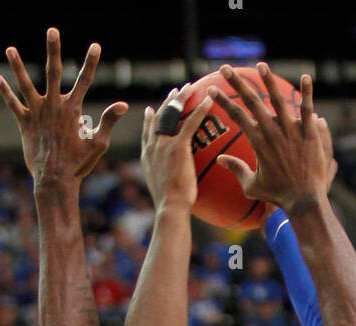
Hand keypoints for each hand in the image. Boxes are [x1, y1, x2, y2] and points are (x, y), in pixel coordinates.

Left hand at [0, 28, 127, 187]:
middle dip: (53, 50)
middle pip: (53, 72)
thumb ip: (109, 121)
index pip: (85, 81)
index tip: (95, 46)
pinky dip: (5, 92)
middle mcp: (53, 106)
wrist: (56, 179)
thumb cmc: (78, 163)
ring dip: (17, 66)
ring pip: (25, 85)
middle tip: (52, 30)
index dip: (91, 62)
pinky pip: (13, 105)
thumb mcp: (98, 143)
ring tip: (9, 48)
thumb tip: (123, 104)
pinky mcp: (24, 123)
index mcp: (72, 110)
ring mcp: (37, 113)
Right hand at [141, 84, 218, 211]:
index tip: (153, 109)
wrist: (170, 208)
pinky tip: (208, 99)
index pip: (147, 132)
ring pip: (171, 114)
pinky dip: (199, 108)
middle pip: (159, 117)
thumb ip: (168, 184)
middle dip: (167, 103)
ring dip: (180, 99)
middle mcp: (152, 146)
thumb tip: (177, 193)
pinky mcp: (178, 146)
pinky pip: (190, 122)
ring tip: (189, 87)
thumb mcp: (164, 193)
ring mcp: (164, 144)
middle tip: (175, 92)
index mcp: (147, 157)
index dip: (150, 119)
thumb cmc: (171, 208)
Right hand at [212, 65, 335, 213]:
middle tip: (225, 68)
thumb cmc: (278, 196)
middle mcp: (273, 132)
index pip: (236, 115)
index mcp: (258, 142)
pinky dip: (306, 92)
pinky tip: (305, 77)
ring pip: (278, 99)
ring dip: (268, 81)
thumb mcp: (253, 186)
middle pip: (252, 101)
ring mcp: (291, 130)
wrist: (304, 201)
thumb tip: (220, 159)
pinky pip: (307, 109)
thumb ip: (237, 169)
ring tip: (261, 66)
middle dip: (237, 82)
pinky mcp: (309, 133)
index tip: (211, 88)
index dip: (222, 100)